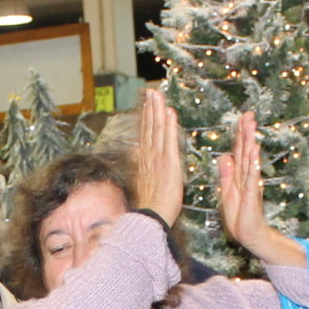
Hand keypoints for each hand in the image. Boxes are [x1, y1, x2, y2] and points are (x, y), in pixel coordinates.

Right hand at [135, 90, 185, 225]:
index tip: (148, 103)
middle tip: (151, 91)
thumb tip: (139, 157)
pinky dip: (169, 126)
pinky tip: (169, 113)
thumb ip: (144, 167)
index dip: (147, 117)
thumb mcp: (145, 183)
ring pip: (157, 130)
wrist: (151, 217)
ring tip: (157, 95)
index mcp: (144, 160)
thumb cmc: (151, 205)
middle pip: (150, 127)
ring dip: (158, 110)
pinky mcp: (169, 164)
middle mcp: (149, 156)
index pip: (146, 133)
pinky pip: (169, 141)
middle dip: (150, 108)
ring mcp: (158, 159)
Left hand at [218, 112, 304, 267]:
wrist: (247, 233)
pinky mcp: (251, 194)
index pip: (238, 150)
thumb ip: (226, 173)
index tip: (241, 117)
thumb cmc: (238, 214)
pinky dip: (253, 164)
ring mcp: (250, 184)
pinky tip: (254, 152)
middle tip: (249, 114)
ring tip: (251, 127)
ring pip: (250, 159)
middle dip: (246, 132)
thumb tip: (224, 156)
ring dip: (250, 143)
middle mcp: (247, 176)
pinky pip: (252, 177)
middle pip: (245, 150)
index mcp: (239, 174)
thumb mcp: (227, 190)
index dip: (239, 134)